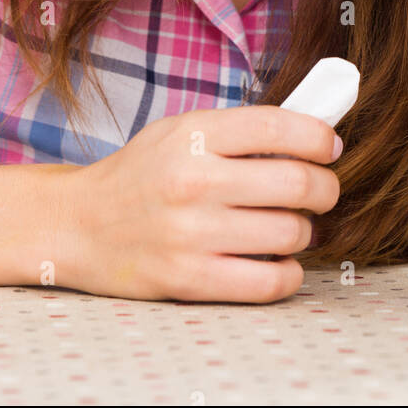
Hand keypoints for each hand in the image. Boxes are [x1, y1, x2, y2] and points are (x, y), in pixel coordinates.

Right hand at [55, 106, 342, 301]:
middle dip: (325, 188)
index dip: (320, 137)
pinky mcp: (188, 279)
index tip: (330, 147)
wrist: (77, 224)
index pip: (280, 127)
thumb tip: (314, 135)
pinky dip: (290, 273)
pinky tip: (282, 261)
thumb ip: (240, 131)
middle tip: (322, 191)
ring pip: (290, 232)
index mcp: (195, 134)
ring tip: (293, 226)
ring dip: (306, 231)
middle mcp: (194, 181)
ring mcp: (191, 234)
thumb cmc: (142, 175)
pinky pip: (269, 281)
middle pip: (296, 183)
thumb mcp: (182, 131)